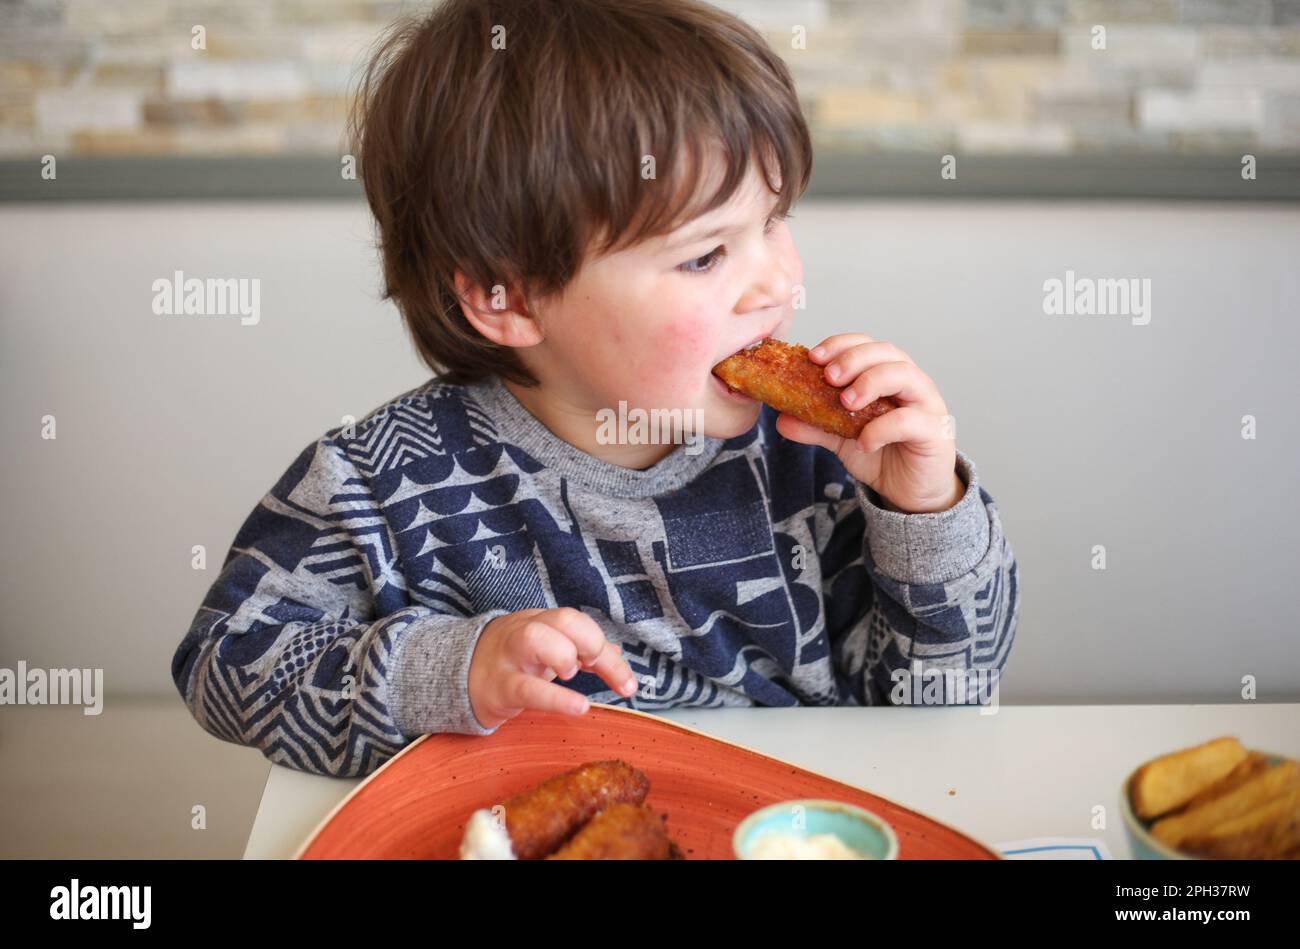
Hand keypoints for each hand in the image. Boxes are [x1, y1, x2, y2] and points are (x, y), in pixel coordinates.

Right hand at [467, 607, 639, 729]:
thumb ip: (581, 651)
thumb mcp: (544, 649)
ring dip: (565, 654)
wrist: (455, 676)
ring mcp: (510, 657)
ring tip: (574, 675)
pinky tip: (579, 707)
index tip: (626, 681)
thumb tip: (616, 654)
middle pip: (563, 619)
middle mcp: (527, 631)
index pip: (579, 623)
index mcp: (542, 622)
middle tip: (598, 668)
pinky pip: (527, 689)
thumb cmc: (509, 662)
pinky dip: (557, 698)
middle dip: (591, 642)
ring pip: (536, 639)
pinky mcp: (499, 687)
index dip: (603, 646)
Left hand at [775, 333, 962, 513]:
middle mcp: (910, 382)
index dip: (841, 345)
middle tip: (829, 378)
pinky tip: (864, 442)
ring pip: (904, 375)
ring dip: (870, 383)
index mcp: (887, 375)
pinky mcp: (935, 430)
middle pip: (886, 352)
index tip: (814, 356)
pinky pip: (909, 420)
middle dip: (854, 359)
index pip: (866, 344)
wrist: (910, 492)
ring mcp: (927, 403)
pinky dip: (882, 428)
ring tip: (846, 404)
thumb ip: (815, 426)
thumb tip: (782, 419)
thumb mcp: (841, 439)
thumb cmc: (883, 454)